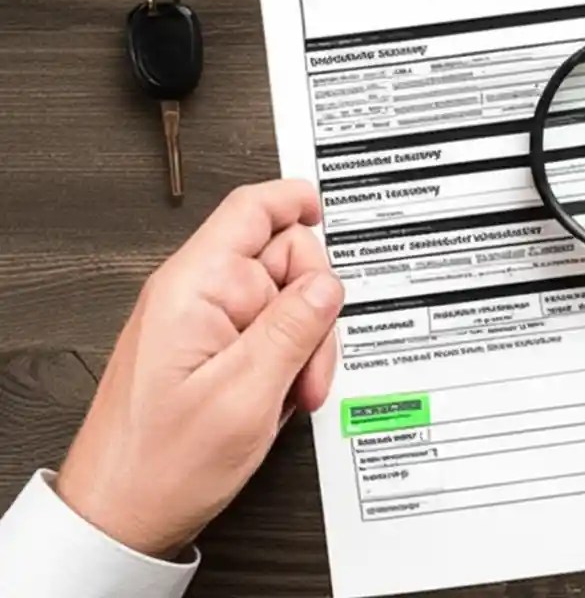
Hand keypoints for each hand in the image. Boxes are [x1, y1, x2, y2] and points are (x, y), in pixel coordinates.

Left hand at [56, 180, 344, 557]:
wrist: (124, 514)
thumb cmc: (161, 463)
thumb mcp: (246, 395)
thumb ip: (294, 330)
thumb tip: (329, 284)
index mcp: (193, 289)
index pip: (251, 212)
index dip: (294, 202)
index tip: (324, 209)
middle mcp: (195, 297)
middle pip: (283, 262)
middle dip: (313, 311)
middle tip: (309, 364)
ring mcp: (203, 324)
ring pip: (284, 304)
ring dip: (302, 347)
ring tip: (288, 393)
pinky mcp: (210, 351)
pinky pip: (268, 337)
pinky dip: (284, 365)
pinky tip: (275, 398)